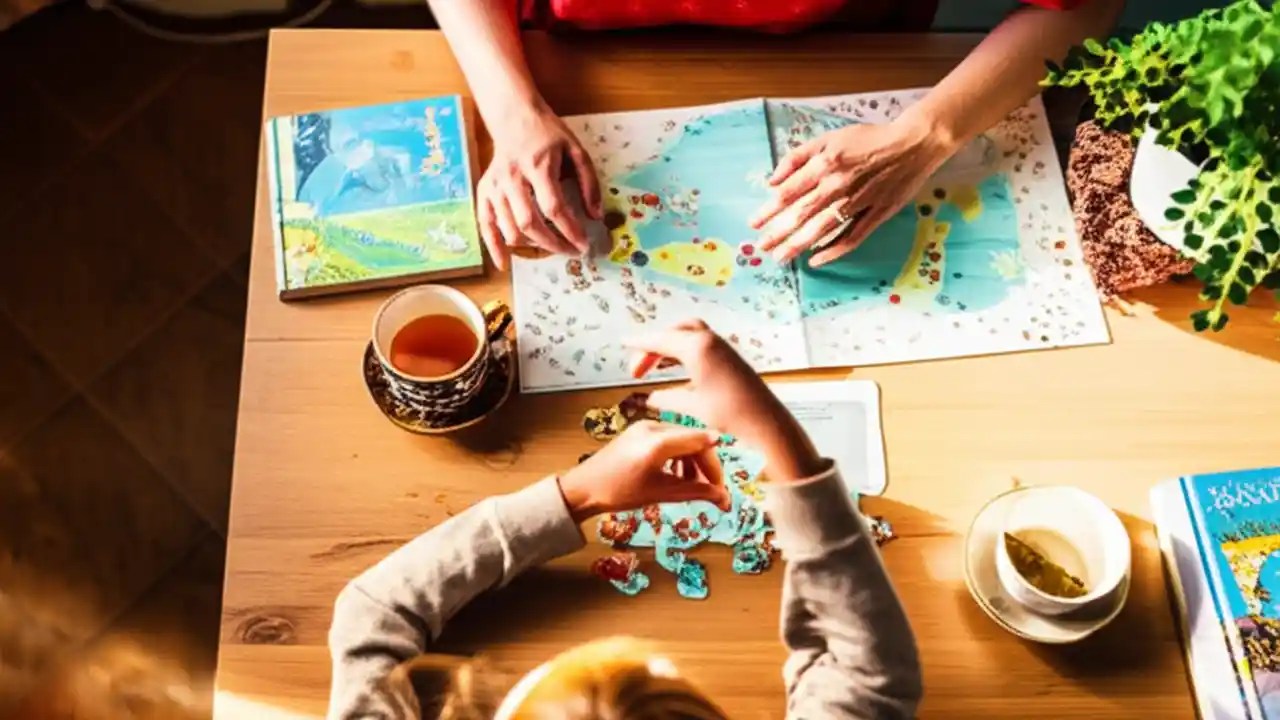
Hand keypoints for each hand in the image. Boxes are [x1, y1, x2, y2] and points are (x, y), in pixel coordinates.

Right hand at [479, 102, 602, 270]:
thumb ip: (589, 182)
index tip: (583, 244)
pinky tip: (504, 263)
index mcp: (538, 166)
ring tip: (550, 246)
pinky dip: (493, 247)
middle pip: (529, 223)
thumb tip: (596, 216)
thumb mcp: (576, 151)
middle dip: (552, 244)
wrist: (514, 117)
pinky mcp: (484, 192)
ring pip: (510, 229)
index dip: (570, 231)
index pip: (554, 208)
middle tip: (570, 251)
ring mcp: (495, 186)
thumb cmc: (547, 135)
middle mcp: (512, 178)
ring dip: (532, 246)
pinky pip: (485, 224)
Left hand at [558, 421, 728, 522]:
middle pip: (694, 440)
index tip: (723, 488)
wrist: (583, 488)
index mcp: (659, 440)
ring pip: (683, 440)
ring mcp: (646, 427)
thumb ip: (694, 491)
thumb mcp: (660, 493)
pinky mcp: (640, 432)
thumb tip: (723, 499)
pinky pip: (670, 440)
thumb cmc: (619, 491)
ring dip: (693, 463)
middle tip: (713, 492)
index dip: (716, 464)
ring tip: (693, 487)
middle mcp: (654, 427)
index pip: (702, 442)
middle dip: (706, 466)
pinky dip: (679, 457)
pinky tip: (676, 476)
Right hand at [625, 320, 824, 481]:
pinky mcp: (730, 357)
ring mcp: (722, 348)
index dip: (640, 344)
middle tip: (639, 367)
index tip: (623, 344)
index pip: (661, 340)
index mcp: (698, 348)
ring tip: (653, 365)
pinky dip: (684, 351)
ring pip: (689, 335)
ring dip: (669, 346)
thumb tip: (650, 398)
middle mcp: (710, 341)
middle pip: (675, 331)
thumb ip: (668, 398)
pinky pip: (700, 344)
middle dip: (655, 344)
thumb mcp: (693, 407)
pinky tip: (677, 369)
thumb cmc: (729, 415)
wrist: (766, 422)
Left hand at [749, 117, 955, 267]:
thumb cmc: (868, 140)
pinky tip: (816, 260)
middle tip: (761, 247)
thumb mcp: (829, 138)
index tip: (755, 223)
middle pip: (801, 214)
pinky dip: (833, 251)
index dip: (769, 210)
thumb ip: (798, 157)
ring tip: (781, 257)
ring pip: (822, 229)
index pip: (789, 193)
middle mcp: (838, 186)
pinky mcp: (876, 215)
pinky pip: (852, 238)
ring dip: (799, 245)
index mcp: (825, 165)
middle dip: (778, 233)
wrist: (912, 144)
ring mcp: (858, 203)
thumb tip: (773, 180)